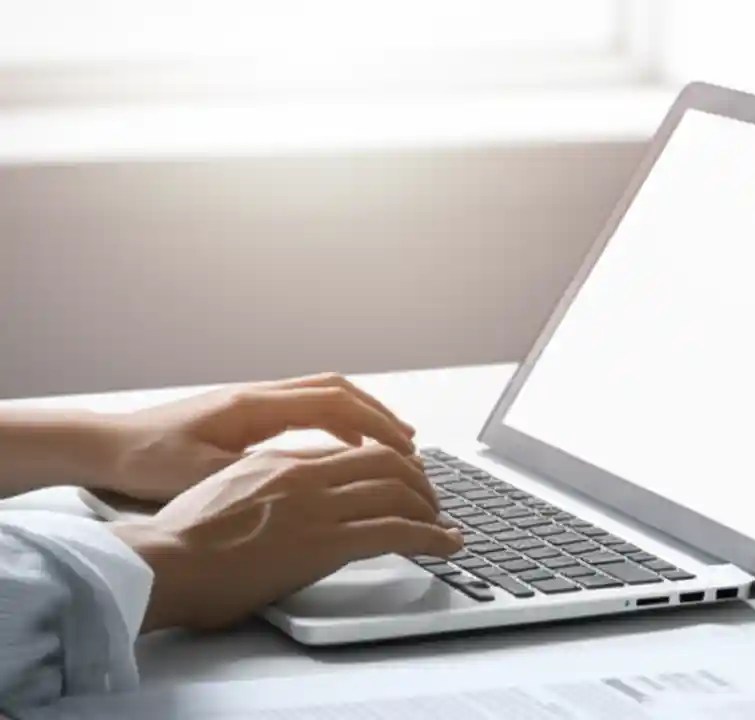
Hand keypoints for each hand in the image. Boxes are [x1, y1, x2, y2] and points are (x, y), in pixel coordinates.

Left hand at [101, 373, 416, 500]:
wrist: (107, 445)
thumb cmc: (149, 462)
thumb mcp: (208, 476)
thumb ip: (262, 475)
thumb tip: (315, 480)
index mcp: (255, 406)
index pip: (333, 402)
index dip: (375, 423)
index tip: (403, 448)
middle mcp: (259, 393)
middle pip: (338, 389)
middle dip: (380, 415)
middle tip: (410, 445)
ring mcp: (253, 399)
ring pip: (324, 394)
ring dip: (361, 414)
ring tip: (390, 443)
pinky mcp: (246, 412)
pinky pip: (306, 406)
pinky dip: (337, 421)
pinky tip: (344, 447)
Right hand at [111, 444, 460, 630]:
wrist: (161, 562)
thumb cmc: (178, 541)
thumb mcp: (220, 492)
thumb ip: (258, 485)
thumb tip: (277, 499)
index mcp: (279, 461)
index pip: (351, 450)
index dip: (386, 462)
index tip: (402, 476)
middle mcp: (304, 474)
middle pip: (385, 459)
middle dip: (418, 477)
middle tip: (431, 498)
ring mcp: (317, 505)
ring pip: (398, 489)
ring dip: (430, 507)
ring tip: (444, 524)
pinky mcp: (327, 542)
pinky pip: (397, 531)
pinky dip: (432, 537)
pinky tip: (446, 546)